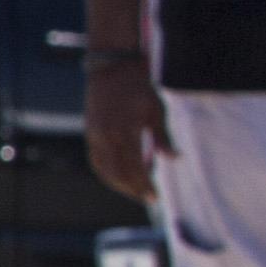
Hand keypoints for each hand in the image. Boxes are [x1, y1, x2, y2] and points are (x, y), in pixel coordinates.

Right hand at [84, 56, 165, 205]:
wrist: (111, 68)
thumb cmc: (138, 88)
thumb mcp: (156, 110)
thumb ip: (163, 137)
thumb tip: (175, 158)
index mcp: (125, 131)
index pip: (134, 168)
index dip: (144, 185)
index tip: (155, 196)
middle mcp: (107, 136)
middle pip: (118, 173)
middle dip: (133, 189)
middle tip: (147, 198)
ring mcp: (95, 135)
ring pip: (104, 170)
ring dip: (119, 184)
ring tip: (134, 191)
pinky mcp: (90, 133)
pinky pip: (97, 161)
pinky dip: (107, 173)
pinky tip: (119, 177)